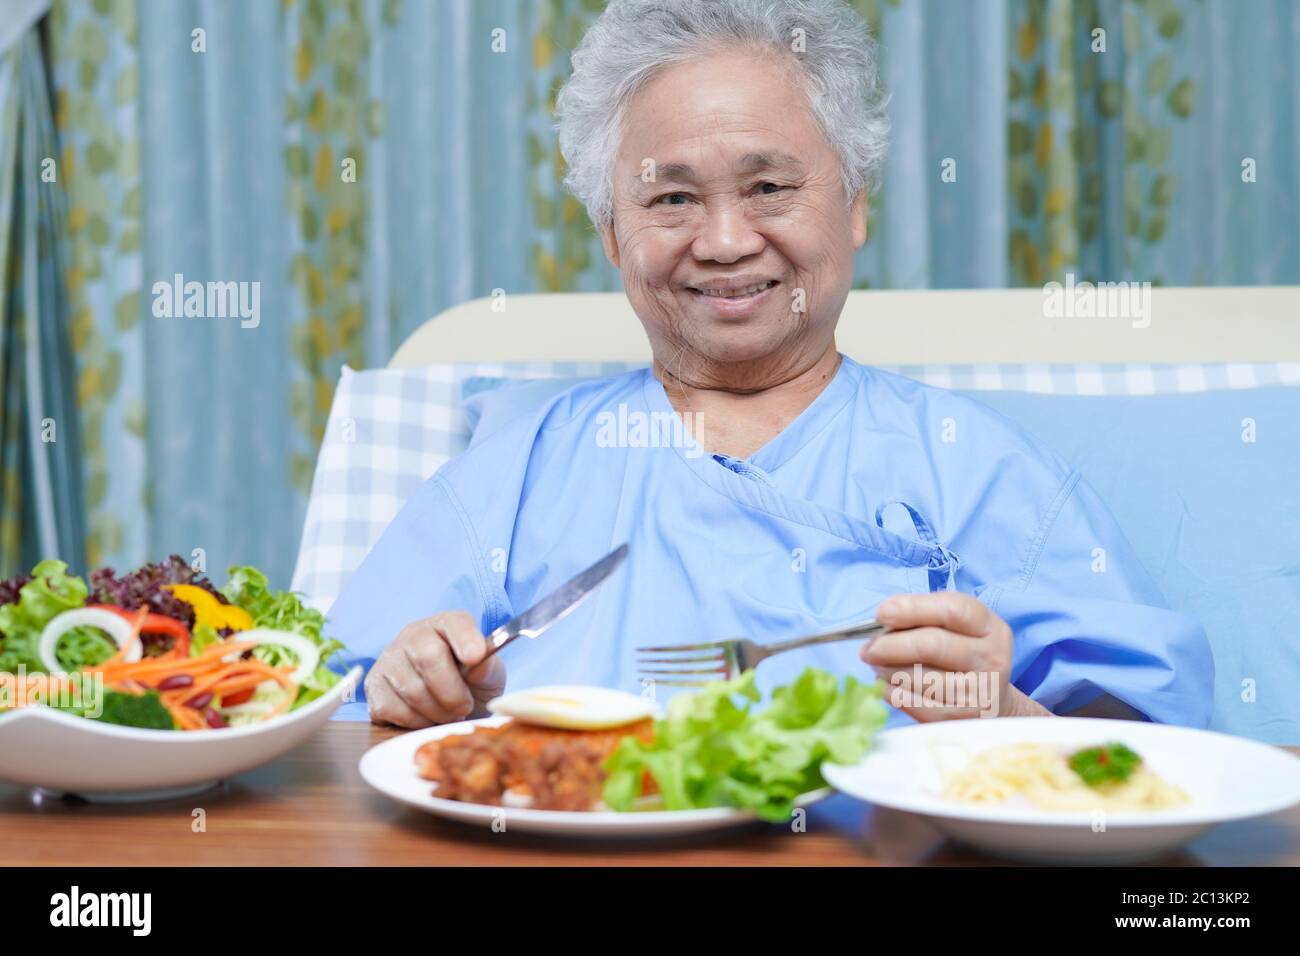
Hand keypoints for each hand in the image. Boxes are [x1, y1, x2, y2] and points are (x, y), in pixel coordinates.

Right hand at [365, 611, 505, 727]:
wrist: (444, 708)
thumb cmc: (469, 686)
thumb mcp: (488, 676)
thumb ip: (488, 668)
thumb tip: (479, 663)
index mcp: (445, 625)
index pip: (455, 622)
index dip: (466, 638)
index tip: (475, 656)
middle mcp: (413, 635)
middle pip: (428, 656)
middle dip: (451, 691)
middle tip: (464, 707)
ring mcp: (389, 659)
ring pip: (412, 689)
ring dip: (437, 712)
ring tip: (448, 715)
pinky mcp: (374, 687)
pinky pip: (393, 708)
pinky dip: (416, 722)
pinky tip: (426, 718)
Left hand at [861, 592, 1048, 720]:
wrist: (992, 702)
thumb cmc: (962, 655)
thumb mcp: (956, 627)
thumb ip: (924, 616)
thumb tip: (883, 618)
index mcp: (990, 628)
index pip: (952, 610)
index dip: (913, 608)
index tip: (881, 613)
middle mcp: (992, 659)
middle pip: (932, 645)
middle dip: (890, 645)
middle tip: (867, 649)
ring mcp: (980, 693)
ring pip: (918, 677)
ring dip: (887, 670)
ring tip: (878, 666)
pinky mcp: (962, 720)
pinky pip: (915, 704)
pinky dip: (892, 692)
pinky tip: (886, 685)